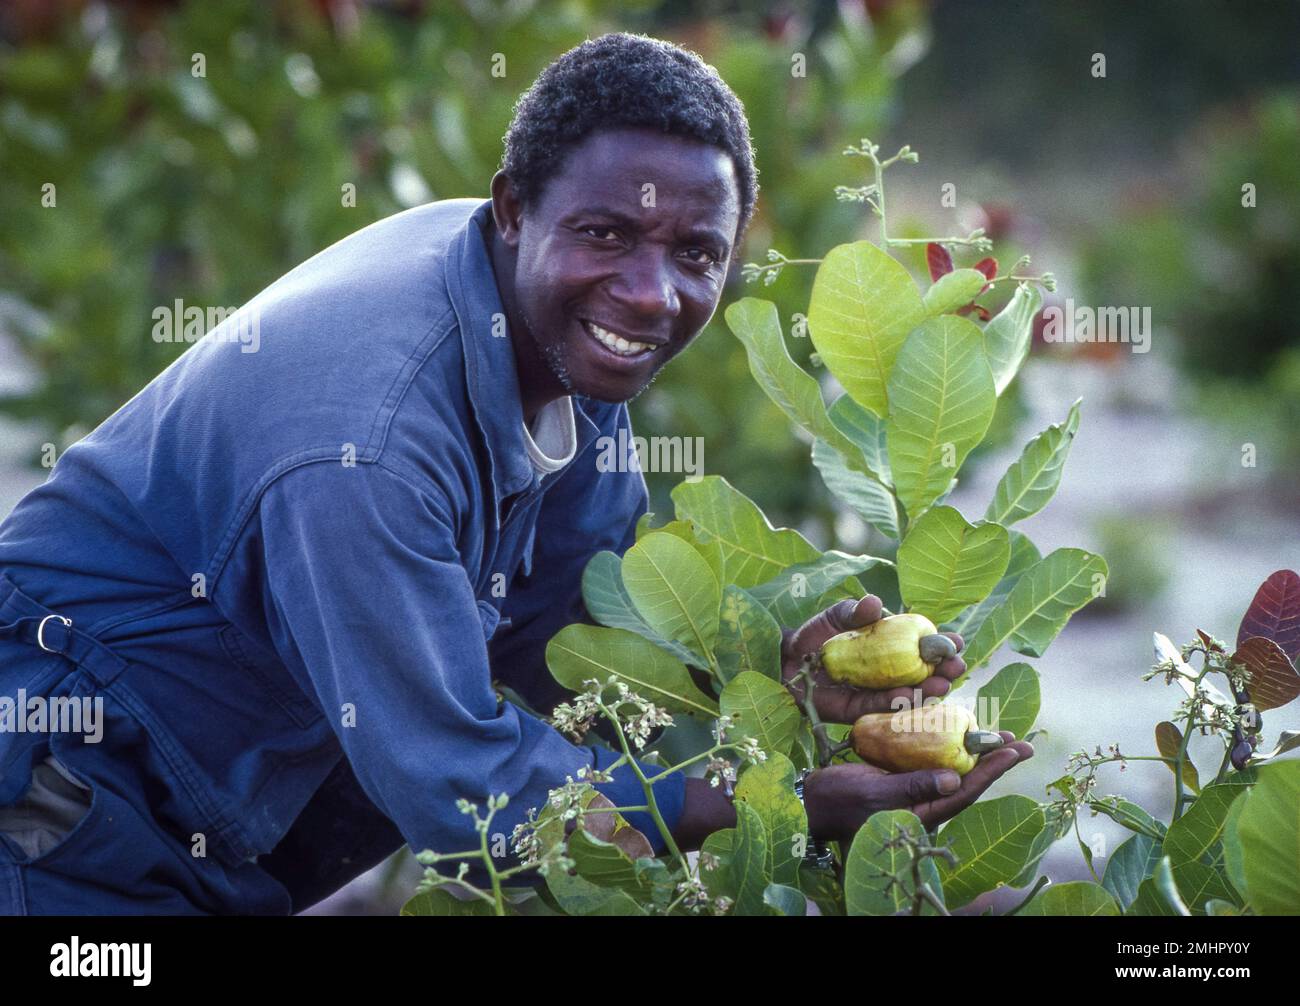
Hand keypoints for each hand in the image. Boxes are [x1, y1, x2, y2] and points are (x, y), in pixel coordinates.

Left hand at [781, 595, 966, 723]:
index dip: (942, 644)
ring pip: (908, 694)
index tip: (957, 642)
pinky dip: (896, 704)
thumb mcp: (835, 617)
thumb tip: (874, 602)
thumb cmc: (814, 634)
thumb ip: (855, 611)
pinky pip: (881, 709)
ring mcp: (876, 692)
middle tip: (957, 668)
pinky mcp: (859, 711)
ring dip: (927, 691)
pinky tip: (911, 698)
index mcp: (891, 645)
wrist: (784, 661)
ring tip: (942, 686)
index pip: (923, 645)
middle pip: (924, 673)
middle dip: (944, 671)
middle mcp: (889, 671)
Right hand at [803, 733, 1033, 839]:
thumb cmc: (839, 802)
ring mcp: (910, 790)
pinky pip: (928, 760)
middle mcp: (922, 802)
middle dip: (991, 760)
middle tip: (1019, 741)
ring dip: (972, 751)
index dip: (992, 770)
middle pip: (965, 780)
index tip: (1016, 750)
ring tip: (994, 734)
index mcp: (921, 812)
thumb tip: (954, 779)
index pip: (965, 790)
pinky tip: (951, 731)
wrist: (810, 802)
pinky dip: (943, 744)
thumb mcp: (874, 793)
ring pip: (949, 768)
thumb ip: (912, 787)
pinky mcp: (897, 777)